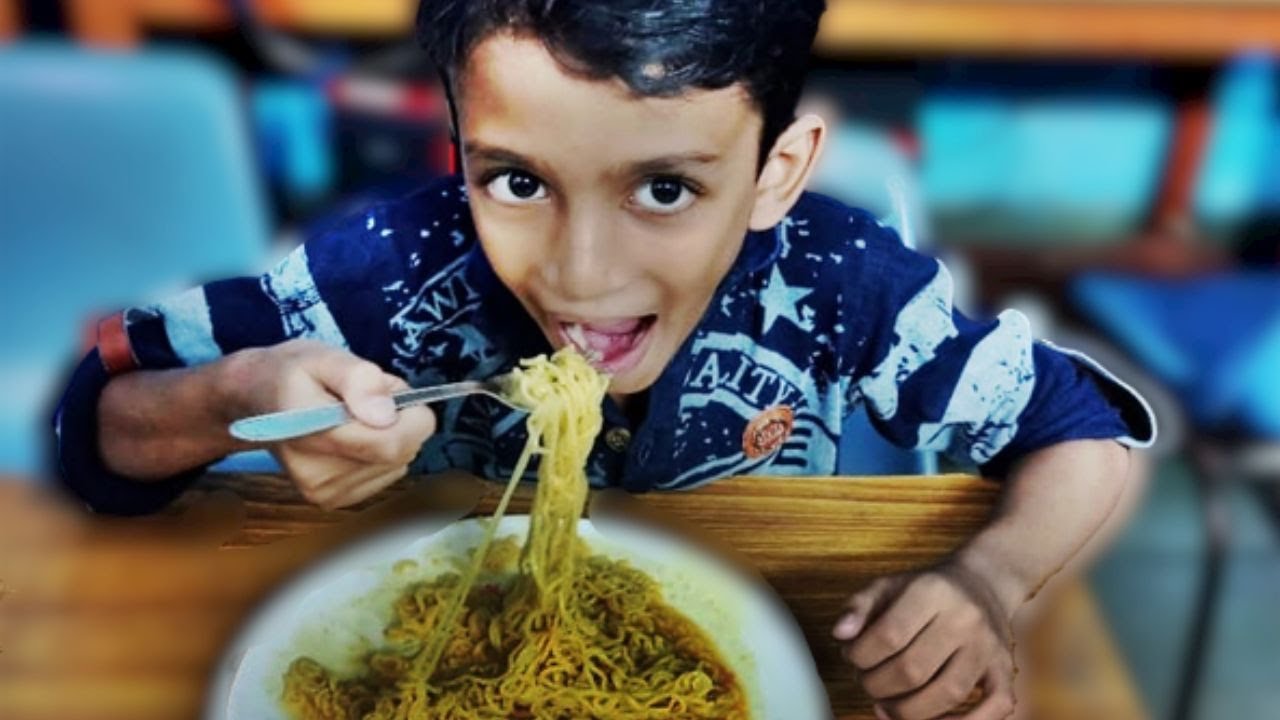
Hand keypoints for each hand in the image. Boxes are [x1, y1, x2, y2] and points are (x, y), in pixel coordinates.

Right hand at [225, 339, 435, 508]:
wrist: (255, 400)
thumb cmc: (291, 373)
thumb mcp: (323, 357)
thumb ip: (358, 379)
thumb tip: (387, 414)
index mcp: (313, 432)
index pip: (392, 443)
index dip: (412, 416)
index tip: (395, 392)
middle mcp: (318, 474)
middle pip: (400, 453)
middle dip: (400, 420)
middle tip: (369, 398)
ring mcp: (324, 492)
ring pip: (397, 464)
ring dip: (389, 436)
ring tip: (355, 415)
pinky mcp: (332, 500)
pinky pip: (385, 474)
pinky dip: (379, 453)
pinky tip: (352, 436)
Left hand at [832, 561, 1017, 719]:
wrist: (983, 583)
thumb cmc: (925, 590)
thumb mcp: (888, 585)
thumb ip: (859, 607)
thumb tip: (840, 634)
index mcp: (932, 592)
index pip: (889, 636)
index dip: (860, 656)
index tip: (852, 658)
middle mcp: (965, 619)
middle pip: (913, 670)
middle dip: (878, 686)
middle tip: (868, 684)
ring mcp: (988, 647)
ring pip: (948, 694)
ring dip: (908, 711)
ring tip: (887, 706)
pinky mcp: (1005, 669)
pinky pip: (995, 708)